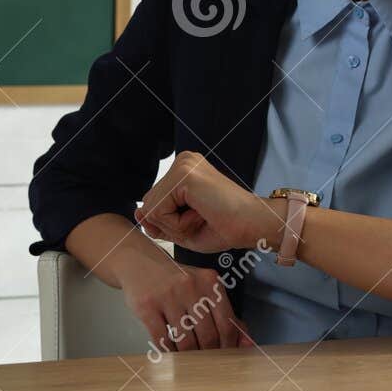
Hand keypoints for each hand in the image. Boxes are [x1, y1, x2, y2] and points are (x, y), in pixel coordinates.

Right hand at [116, 247, 256, 351]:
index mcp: (210, 282)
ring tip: (189, 358)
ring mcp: (167, 296)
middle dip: (208, 353)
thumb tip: (247, 344)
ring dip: (188, 355)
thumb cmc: (175, 280)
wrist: (137, 261)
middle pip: (208, 335)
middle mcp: (190, 286)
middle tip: (206, 360)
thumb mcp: (203, 288)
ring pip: (186, 340)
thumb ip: (225, 314)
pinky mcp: (147, 306)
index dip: (228, 346)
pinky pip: (163, 339)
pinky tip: (171, 351)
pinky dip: (169, 351)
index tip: (225, 355)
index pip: (227, 323)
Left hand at [135, 151, 280, 254]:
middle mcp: (181, 161)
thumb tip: (137, 212)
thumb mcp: (181, 229)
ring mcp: (182, 165)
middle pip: (148, 205)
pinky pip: (159, 211)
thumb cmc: (225, 227)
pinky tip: (201, 215)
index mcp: (181, 170)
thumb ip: (157, 221)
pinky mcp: (184, 175)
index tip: (199, 218)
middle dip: (171, 224)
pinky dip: (178, 225)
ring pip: (151, 209)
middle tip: (202, 218)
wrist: (254, 225)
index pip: (152, 203)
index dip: (168, 224)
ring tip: (202, 216)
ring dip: (175, 225)